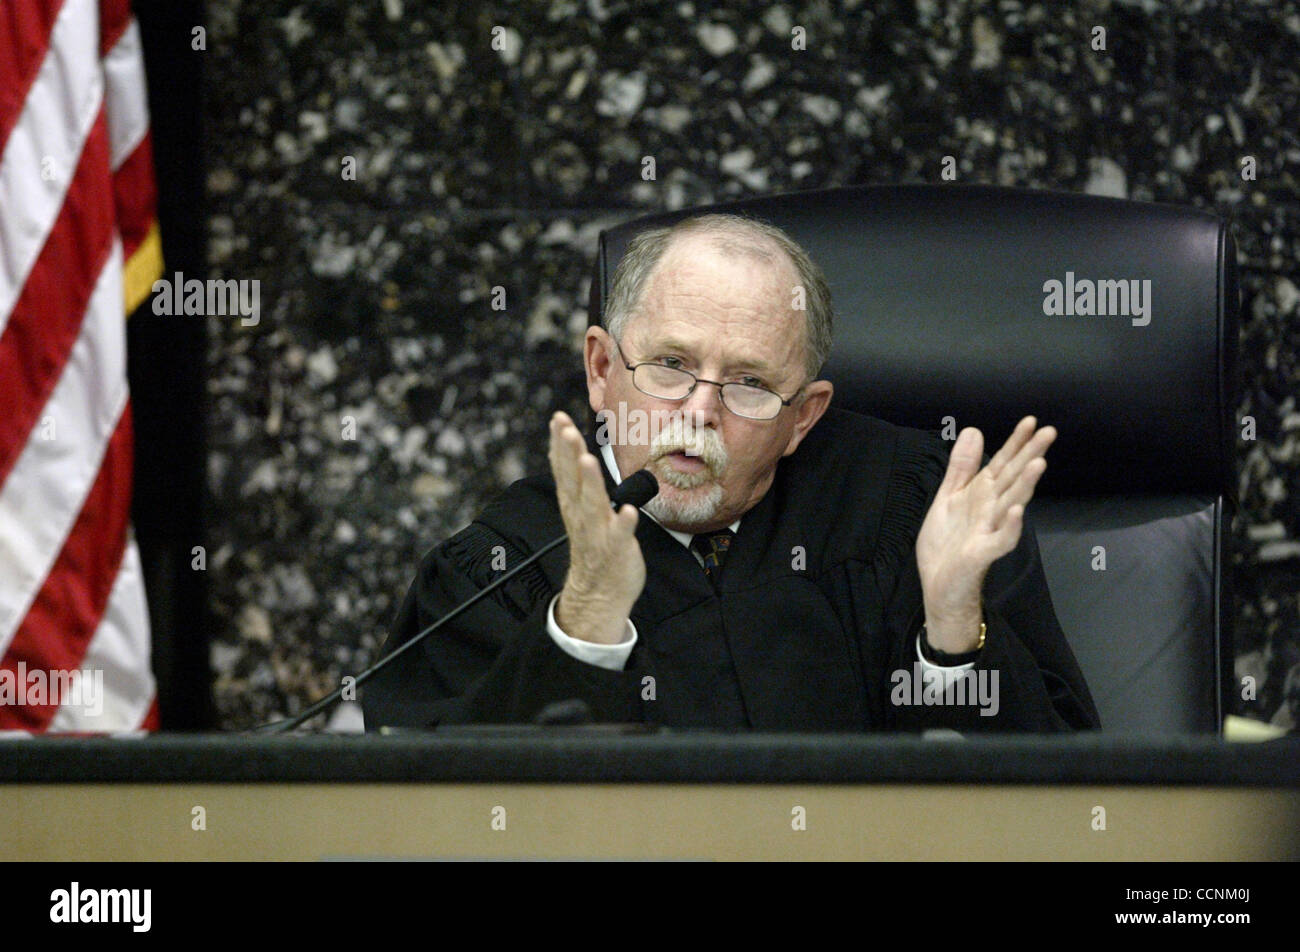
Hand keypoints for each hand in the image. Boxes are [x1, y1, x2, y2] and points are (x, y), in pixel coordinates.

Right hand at [549, 411, 645, 643]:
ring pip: (592, 504)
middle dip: (570, 454)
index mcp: (574, 503)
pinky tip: (628, 512)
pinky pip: (620, 535)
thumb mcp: (580, 507)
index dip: (560, 444)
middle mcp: (582, 515)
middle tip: (565, 429)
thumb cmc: (595, 545)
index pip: (564, 468)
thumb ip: (576, 479)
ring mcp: (598, 532)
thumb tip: (568, 448)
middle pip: (574, 480)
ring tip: (587, 461)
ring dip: (590, 483)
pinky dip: (623, 523)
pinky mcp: (616, 549)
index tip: (557, 419)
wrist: (599, 592)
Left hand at [915, 416, 1055, 651]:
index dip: (1015, 443)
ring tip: (1038, 464)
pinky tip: (1017, 511)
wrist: (940, 586)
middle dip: (1030, 455)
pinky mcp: (982, 553)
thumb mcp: (949, 497)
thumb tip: (975, 430)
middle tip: (1050, 432)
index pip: (1003, 463)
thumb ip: (962, 467)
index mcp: (982, 494)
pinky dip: (1010, 526)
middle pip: (1013, 478)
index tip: (1031, 420)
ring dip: (1025, 485)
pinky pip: (1000, 539)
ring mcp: (989, 531)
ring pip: (1011, 504)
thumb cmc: (947, 544)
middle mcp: (991, 509)